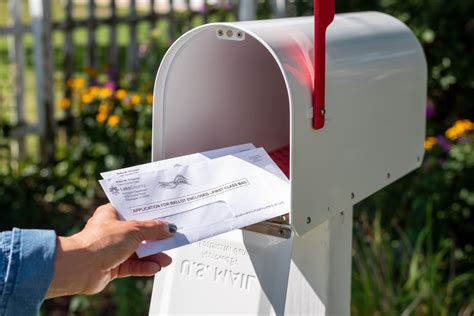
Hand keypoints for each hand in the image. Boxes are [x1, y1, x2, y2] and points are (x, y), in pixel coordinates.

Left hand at [46, 203, 175, 297]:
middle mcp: (111, 230)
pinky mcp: (112, 266)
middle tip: (170, 238)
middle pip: (139, 232)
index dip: (151, 213)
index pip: (135, 210)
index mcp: (111, 214)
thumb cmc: (98, 242)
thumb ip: (153, 229)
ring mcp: (112, 249)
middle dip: (155, 238)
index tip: (165, 215)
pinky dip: (144, 266)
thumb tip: (168, 228)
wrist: (79, 268)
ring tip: (166, 257)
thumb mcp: (133, 230)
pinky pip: (133, 265)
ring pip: (138, 251)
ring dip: (152, 255)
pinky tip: (155, 267)